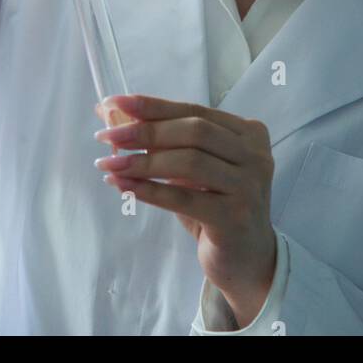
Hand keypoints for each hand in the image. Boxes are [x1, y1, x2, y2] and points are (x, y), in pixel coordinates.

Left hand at [95, 93, 277, 326]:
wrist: (247, 259)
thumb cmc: (215, 205)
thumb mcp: (192, 168)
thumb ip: (162, 139)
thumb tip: (109, 112)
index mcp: (249, 132)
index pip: (194, 110)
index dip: (152, 106)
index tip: (113, 103)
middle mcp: (255, 154)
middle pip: (194, 131)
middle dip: (145, 131)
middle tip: (107, 136)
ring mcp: (248, 186)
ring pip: (189, 162)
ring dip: (143, 161)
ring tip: (109, 164)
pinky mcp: (234, 217)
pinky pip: (183, 198)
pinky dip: (149, 190)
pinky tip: (123, 186)